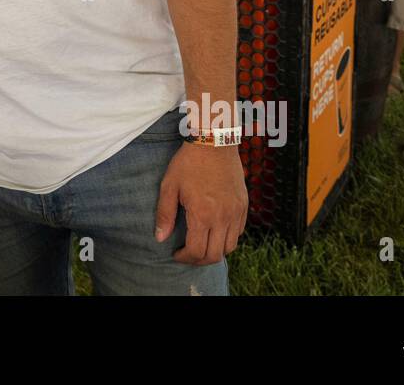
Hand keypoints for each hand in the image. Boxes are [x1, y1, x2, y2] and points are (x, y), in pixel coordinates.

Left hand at [155, 144, 247, 265]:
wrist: (214, 142)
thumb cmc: (188, 162)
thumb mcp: (169, 186)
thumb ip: (165, 214)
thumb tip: (160, 238)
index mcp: (202, 215)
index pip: (196, 251)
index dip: (184, 258)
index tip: (176, 254)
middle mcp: (222, 218)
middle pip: (214, 255)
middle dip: (198, 260)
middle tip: (187, 254)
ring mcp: (236, 212)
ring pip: (230, 247)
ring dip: (215, 251)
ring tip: (201, 245)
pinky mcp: (243, 205)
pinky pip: (239, 232)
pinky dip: (227, 239)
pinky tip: (215, 231)